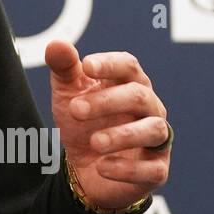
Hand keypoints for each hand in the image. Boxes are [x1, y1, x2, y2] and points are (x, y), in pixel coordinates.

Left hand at [45, 40, 170, 210]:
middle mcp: (149, 108)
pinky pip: (152, 169)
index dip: (110, 64)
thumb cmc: (83, 122)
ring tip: (94, 142)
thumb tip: (57, 44)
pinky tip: (102, 167)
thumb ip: (64, 69)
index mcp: (129, 84)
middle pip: (139, 96)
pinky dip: (127, 168)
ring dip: (122, 135)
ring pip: (154, 130)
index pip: (128, 66)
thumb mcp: (68, 94)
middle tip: (76, 109)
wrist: (84, 168)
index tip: (86, 65)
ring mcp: (156, 139)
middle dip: (107, 101)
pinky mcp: (157, 170)